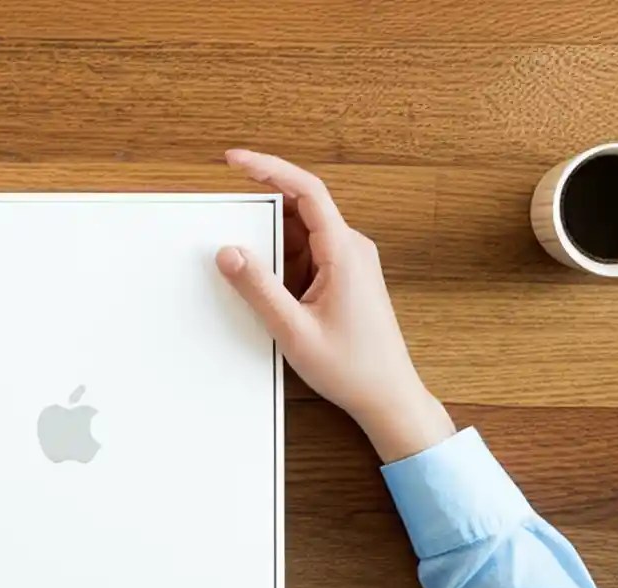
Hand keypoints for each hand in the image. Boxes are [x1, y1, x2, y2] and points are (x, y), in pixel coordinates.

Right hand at [216, 149, 453, 462]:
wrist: (389, 397)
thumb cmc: (352, 368)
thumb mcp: (294, 330)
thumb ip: (259, 289)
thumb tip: (228, 252)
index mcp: (344, 252)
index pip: (306, 190)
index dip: (268, 168)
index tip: (234, 160)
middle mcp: (350, 249)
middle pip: (299, 210)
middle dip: (260, 216)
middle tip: (229, 230)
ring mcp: (349, 263)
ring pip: (300, 236)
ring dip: (271, 248)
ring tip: (252, 279)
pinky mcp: (344, 278)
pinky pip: (306, 256)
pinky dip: (281, 266)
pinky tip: (269, 292)